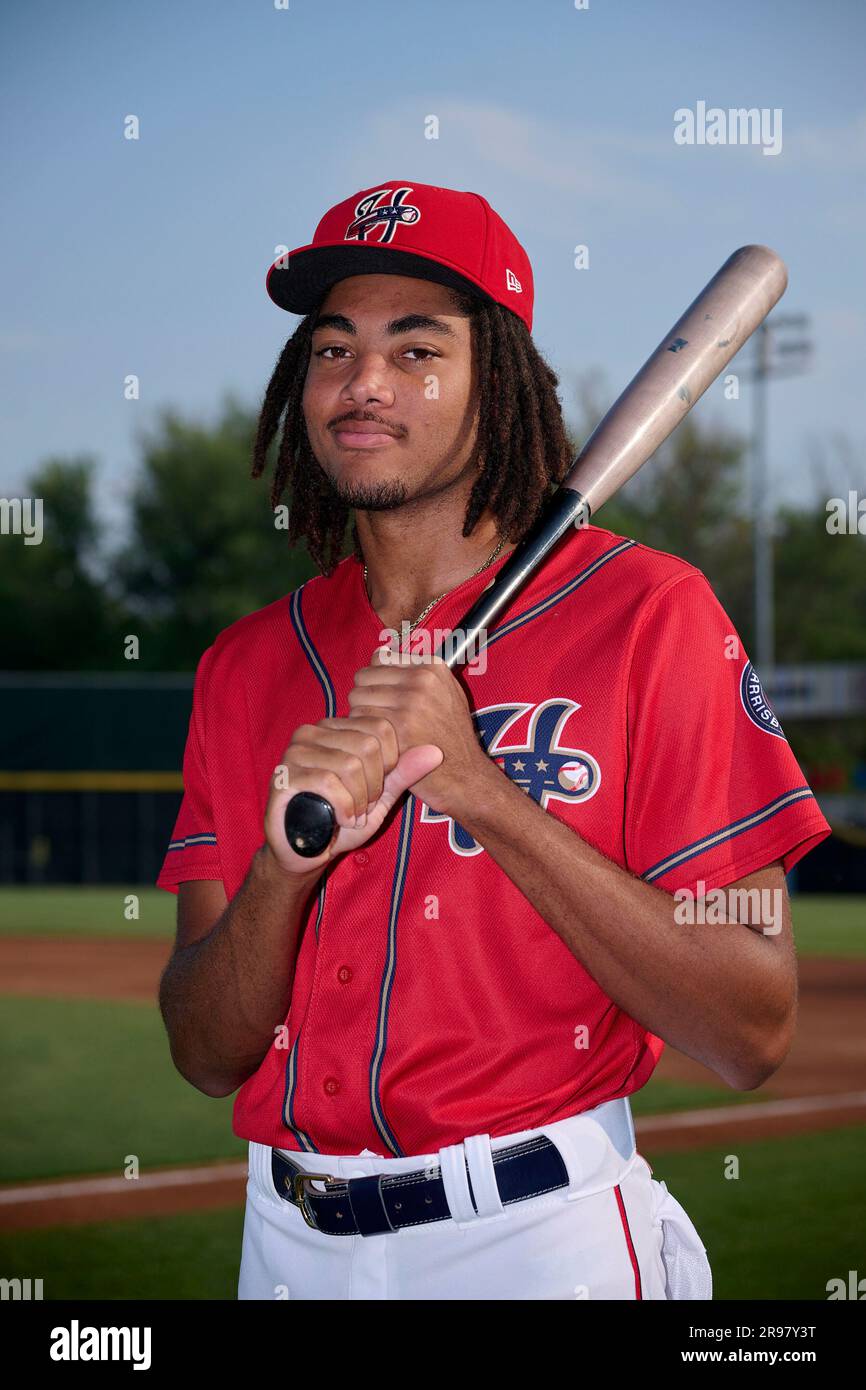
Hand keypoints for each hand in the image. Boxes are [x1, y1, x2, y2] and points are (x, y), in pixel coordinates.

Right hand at [264, 714, 442, 876]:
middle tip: (364, 806)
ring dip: (359, 800)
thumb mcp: (381, 796)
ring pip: (350, 764)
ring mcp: (296, 750)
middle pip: (368, 745)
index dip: (390, 764)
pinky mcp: (284, 773)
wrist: (304, 851)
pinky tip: (339, 819)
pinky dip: (343, 807)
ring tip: (351, 814)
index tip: (378, 790)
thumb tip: (436, 751)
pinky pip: (328, 782)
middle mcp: (314, 731)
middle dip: (374, 786)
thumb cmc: (342, 819)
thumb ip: (404, 772)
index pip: (381, 727)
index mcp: (338, 728)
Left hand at [347, 645, 489, 816]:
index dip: (376, 680)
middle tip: (377, 718)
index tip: (384, 698)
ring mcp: (410, 702)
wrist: (465, 776)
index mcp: (432, 667)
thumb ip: (416, 673)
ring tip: (378, 732)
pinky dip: (362, 733)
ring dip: (361, 716)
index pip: (379, 658)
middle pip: (364, 676)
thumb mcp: (447, 694)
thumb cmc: (452, 738)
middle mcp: (422, 679)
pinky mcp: (398, 726)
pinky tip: (377, 744)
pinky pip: (359, 719)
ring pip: (357, 698)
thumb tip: (380, 653)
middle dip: (365, 697)